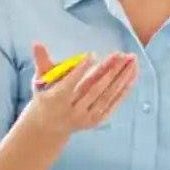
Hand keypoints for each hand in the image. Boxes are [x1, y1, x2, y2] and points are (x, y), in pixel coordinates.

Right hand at [23, 43, 137, 135]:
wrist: (48, 127)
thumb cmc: (45, 96)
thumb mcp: (40, 80)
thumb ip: (41, 61)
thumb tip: (37, 43)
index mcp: (56, 100)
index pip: (70, 83)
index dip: (80, 69)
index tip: (92, 54)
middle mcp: (72, 111)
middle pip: (93, 89)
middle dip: (109, 70)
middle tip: (121, 54)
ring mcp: (86, 117)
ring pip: (106, 96)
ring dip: (121, 78)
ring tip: (132, 61)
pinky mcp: (96, 120)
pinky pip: (113, 103)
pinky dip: (124, 89)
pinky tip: (132, 75)